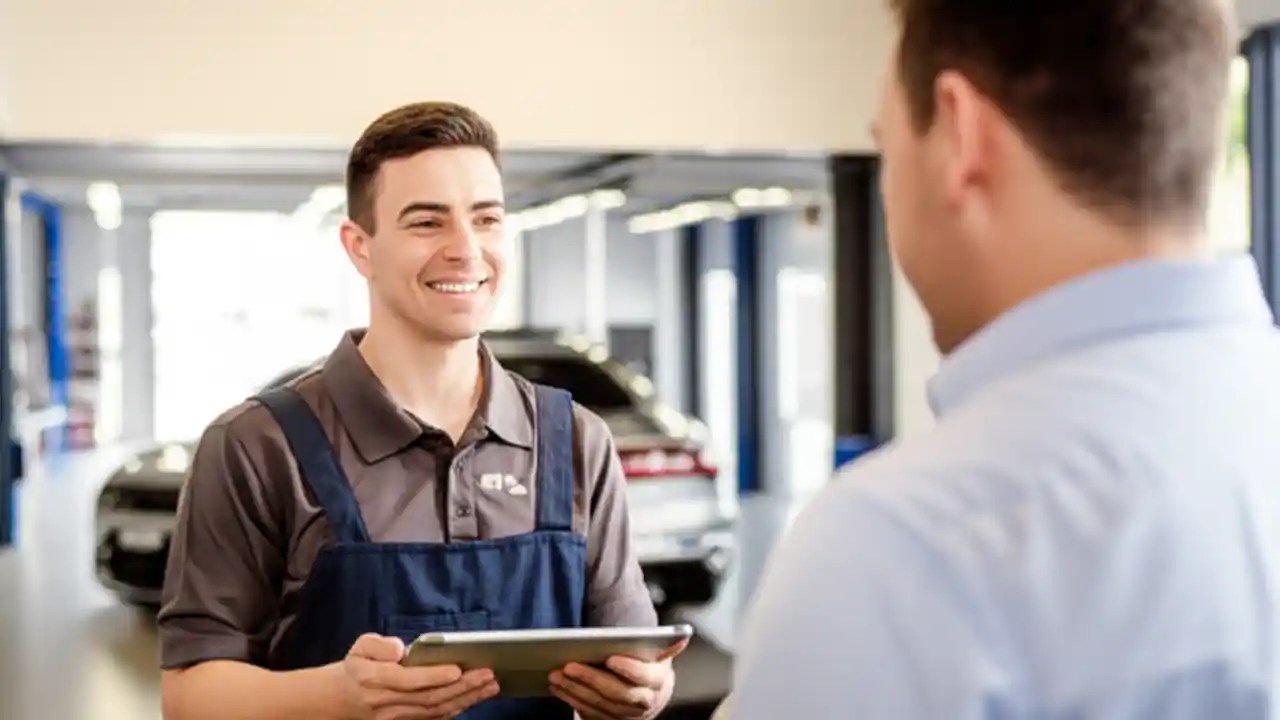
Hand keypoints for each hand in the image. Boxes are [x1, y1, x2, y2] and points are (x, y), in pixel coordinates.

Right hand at [337, 633, 498, 719]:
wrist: (341, 699)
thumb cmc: (358, 667)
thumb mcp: (361, 646)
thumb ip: (379, 645)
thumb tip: (401, 650)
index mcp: (374, 679)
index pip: (408, 680)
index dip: (434, 676)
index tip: (457, 668)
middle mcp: (386, 702)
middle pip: (429, 698)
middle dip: (462, 687)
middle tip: (487, 675)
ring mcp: (396, 718)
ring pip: (435, 711)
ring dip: (466, 699)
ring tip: (489, 686)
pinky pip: (433, 719)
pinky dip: (456, 709)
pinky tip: (474, 698)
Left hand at [548, 639, 687, 719]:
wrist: (650, 693)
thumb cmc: (648, 664)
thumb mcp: (658, 652)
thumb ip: (667, 643)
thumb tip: (683, 636)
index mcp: (658, 680)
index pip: (643, 677)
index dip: (628, 668)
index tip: (610, 658)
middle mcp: (646, 702)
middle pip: (616, 693)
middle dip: (590, 679)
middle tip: (568, 665)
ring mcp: (628, 717)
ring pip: (599, 706)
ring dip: (575, 691)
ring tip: (556, 674)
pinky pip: (589, 715)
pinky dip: (572, 701)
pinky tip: (558, 688)